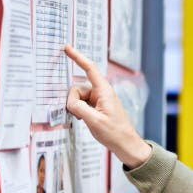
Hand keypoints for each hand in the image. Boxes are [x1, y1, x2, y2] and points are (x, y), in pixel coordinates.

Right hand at [64, 45, 150, 168]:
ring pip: (78, 97)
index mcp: (104, 91)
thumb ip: (79, 108)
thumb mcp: (94, 121)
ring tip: (85, 120)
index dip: (77, 57)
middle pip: (78, 88)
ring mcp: (99, 100)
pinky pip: (82, 104)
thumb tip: (70, 101)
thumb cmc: (115, 133)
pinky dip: (79, 110)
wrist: (126, 145)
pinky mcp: (97, 107)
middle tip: (79, 116)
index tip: (67, 47)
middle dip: (73, 100)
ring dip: (76, 107)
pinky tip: (84, 120)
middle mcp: (102, 93)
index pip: (89, 69)